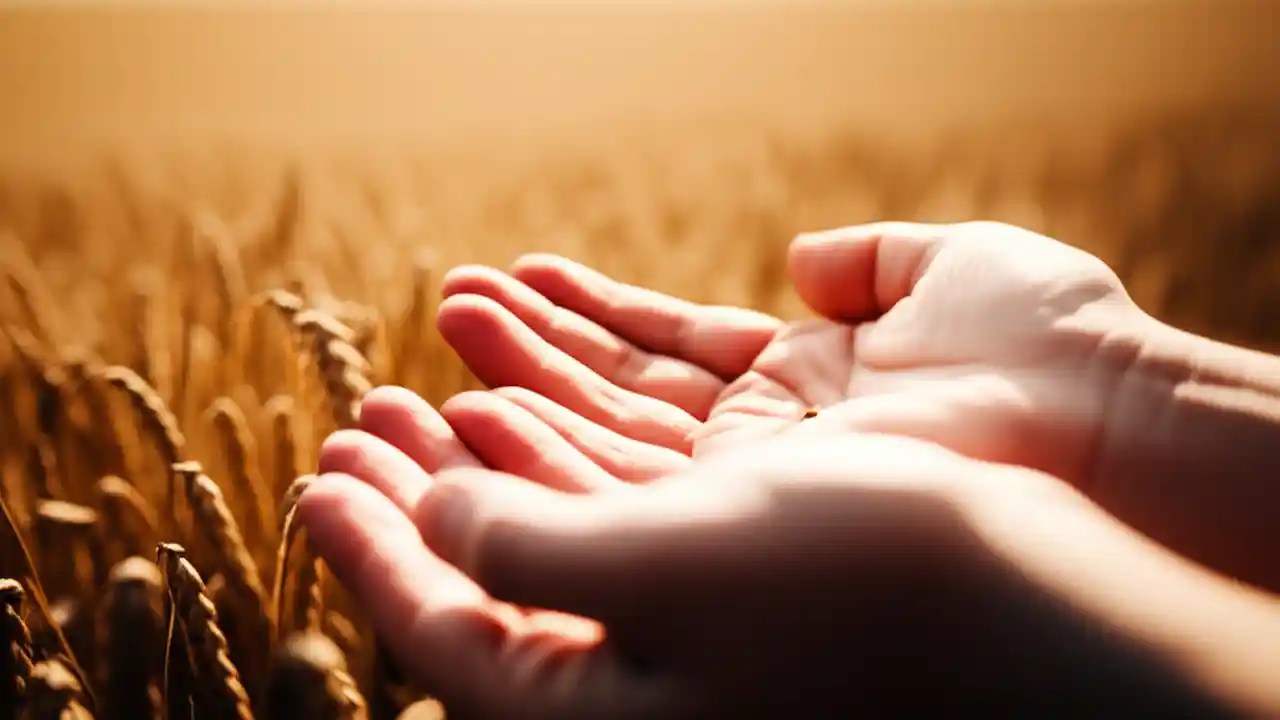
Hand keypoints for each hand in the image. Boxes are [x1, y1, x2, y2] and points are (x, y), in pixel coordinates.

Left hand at [300, 431, 1279, 717]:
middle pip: (494, 579)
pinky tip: (543, 394)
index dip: (370, 549)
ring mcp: (696, 628)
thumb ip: (528, 549)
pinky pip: (631, 502)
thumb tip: (438, 520)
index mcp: (601, 714)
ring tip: (434, 384)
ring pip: (558, 530)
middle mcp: (642, 683)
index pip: (447, 633)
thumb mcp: (668, 572)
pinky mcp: (746, 575)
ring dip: (492, 452)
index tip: (321, 476)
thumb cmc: (866, 597)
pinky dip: (577, 444)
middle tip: (363, 421)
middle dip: (422, 494)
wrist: (1043, 612)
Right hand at [433, 222, 1142, 487]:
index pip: (672, 348)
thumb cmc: (1041, 334)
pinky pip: (629, 483)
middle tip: (450, 303)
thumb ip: (867, 262)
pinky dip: (555, 441)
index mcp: (807, 379)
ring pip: (609, 437)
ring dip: (525, 385)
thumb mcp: (947, 266)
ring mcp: (750, 489)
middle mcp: (765, 445)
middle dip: (535, 350)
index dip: (594, 315)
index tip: (521, 279)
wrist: (1093, 414)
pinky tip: (485, 400)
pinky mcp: (743, 521)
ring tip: (450, 326)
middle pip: (624, 395)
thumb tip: (803, 258)